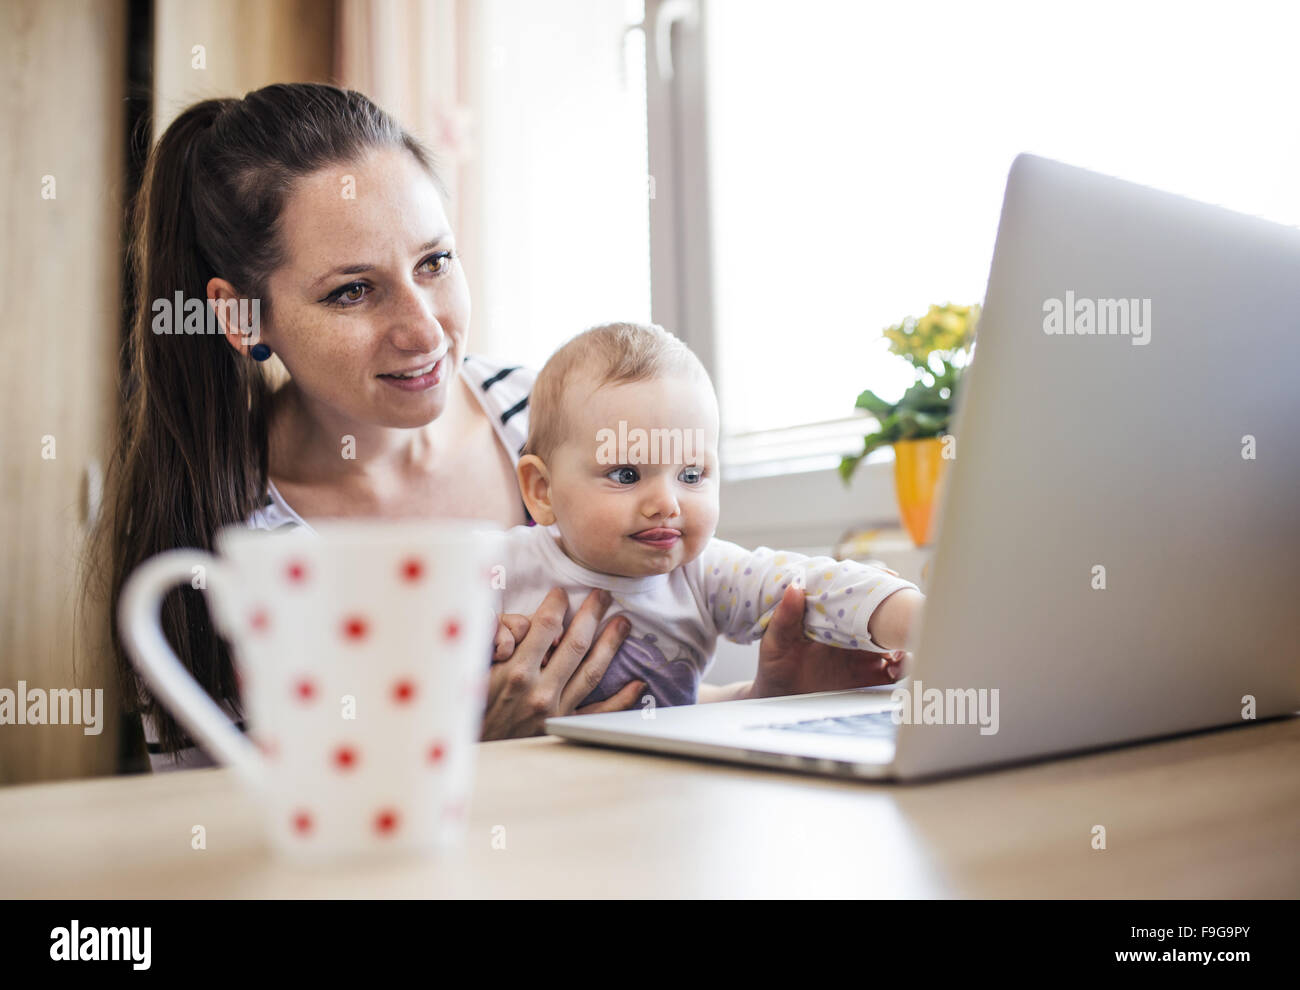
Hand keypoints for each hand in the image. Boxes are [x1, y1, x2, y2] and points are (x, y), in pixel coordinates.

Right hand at [480, 588, 643, 739]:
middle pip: (575, 643)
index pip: (545, 625)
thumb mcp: (473, 670)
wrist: (470, 749)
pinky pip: (599, 713)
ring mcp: (557, 711)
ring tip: (622, 624)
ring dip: (610, 645)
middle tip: (603, 595)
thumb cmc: (468, 707)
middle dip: (592, 614)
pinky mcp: (563, 728)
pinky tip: (637, 684)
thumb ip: (493, 642)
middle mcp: (541, 691)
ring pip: (592, 671)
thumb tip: (514, 623)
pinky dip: (621, 699)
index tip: (561, 593)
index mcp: (516, 672)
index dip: (556, 604)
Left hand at [748, 585, 906, 699]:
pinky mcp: (868, 676)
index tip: (887, 576)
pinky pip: (893, 670)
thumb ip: (784, 617)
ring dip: (903, 638)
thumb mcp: (775, 642)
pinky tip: (894, 667)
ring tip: (898, 646)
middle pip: (884, 613)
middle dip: (900, 608)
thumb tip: (795, 588)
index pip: (859, 592)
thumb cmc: (775, 666)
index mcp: (833, 615)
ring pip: (894, 639)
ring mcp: (863, 653)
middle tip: (905, 612)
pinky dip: (901, 666)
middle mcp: (852, 631)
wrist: (779, 698)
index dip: (875, 581)